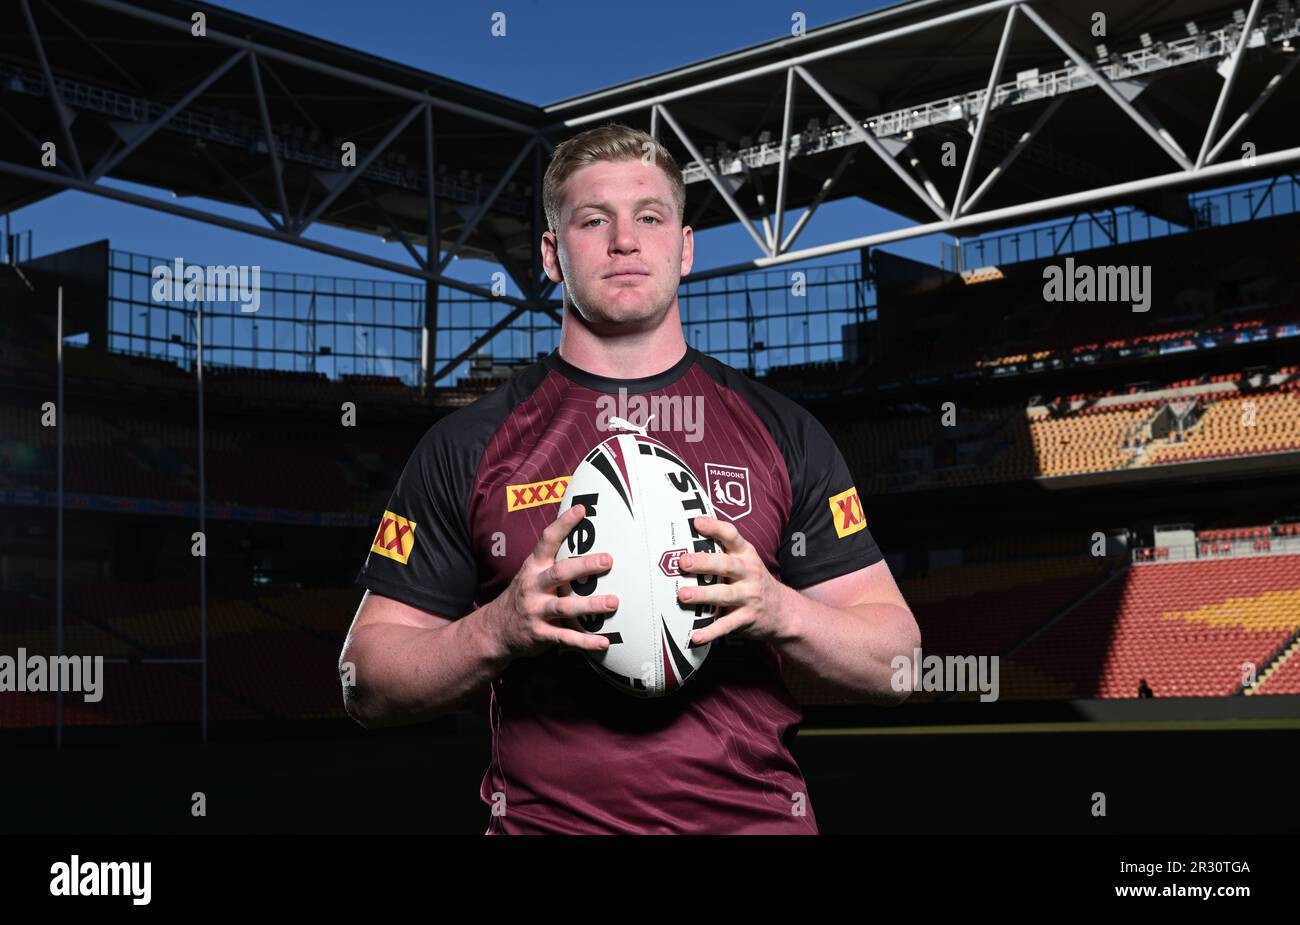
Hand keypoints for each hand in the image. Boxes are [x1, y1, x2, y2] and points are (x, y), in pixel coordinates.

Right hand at [485, 504, 616, 658]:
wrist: (496, 630)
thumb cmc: (525, 596)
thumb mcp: (532, 574)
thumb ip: (554, 562)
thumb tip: (587, 542)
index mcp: (534, 567)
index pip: (547, 541)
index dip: (563, 524)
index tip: (581, 510)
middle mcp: (533, 587)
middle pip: (560, 573)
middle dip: (585, 565)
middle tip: (608, 560)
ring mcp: (536, 611)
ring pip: (565, 607)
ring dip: (591, 605)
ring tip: (613, 602)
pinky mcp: (540, 634)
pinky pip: (565, 637)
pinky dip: (585, 641)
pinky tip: (603, 642)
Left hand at [676, 515, 791, 646]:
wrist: (782, 611)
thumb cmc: (752, 581)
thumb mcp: (745, 561)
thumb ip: (722, 551)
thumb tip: (686, 541)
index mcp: (745, 555)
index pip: (732, 536)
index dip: (715, 528)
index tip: (697, 523)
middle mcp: (749, 573)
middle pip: (726, 565)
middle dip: (703, 563)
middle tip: (683, 562)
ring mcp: (749, 596)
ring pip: (725, 594)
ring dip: (703, 595)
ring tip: (683, 595)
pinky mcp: (747, 618)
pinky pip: (727, 625)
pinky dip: (711, 631)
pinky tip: (696, 636)